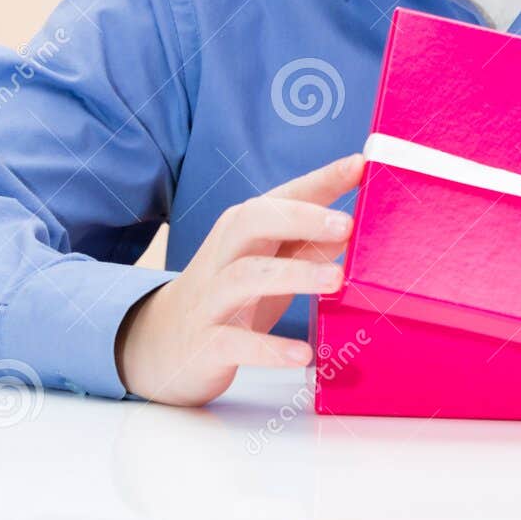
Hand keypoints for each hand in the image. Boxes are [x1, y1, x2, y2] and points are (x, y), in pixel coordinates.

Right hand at [114, 152, 360, 405]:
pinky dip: (269, 348)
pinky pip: (235, 342)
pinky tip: (302, 355)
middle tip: (347, 225)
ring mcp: (212, 298)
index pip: (282, 196)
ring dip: (294, 275)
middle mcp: (225, 254)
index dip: (321, 179)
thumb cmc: (230, 295)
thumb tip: (355, 228)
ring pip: (247, 276)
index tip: (360, 164)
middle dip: (301, 218)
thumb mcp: (269, 263)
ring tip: (336, 281)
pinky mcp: (205, 342)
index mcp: (243, 229)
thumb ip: (306, 244)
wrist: (160, 343)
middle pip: (255, 221)